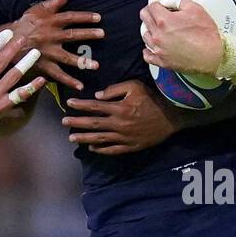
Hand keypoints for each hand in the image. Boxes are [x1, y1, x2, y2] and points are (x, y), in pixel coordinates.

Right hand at [0, 29, 44, 131]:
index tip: (9, 33)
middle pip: (0, 62)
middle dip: (13, 48)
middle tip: (23, 38)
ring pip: (13, 76)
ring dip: (26, 63)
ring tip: (36, 52)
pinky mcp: (2, 107)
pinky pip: (20, 95)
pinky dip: (32, 87)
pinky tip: (41, 79)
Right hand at [18, 0, 102, 91]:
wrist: (8, 41)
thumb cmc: (25, 23)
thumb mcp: (37, 9)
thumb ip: (53, 2)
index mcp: (50, 22)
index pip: (70, 17)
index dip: (84, 17)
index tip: (99, 18)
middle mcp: (50, 36)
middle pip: (71, 35)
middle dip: (88, 34)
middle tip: (102, 34)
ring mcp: (48, 52)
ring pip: (67, 57)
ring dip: (81, 61)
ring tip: (96, 65)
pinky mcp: (44, 65)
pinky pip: (58, 74)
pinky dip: (68, 81)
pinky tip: (80, 86)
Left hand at [61, 79, 178, 154]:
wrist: (171, 117)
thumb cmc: (153, 98)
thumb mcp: (135, 86)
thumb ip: (115, 89)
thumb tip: (97, 95)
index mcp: (119, 108)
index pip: (94, 107)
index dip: (80, 105)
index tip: (69, 104)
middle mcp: (119, 124)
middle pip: (93, 124)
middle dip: (77, 123)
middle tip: (64, 122)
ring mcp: (124, 137)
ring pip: (100, 139)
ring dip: (84, 138)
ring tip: (72, 138)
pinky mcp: (131, 146)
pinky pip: (113, 150)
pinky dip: (101, 149)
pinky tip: (92, 147)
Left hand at [140, 0, 222, 74]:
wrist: (212, 56)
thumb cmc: (206, 36)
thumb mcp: (196, 9)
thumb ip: (179, 0)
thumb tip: (171, 0)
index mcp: (164, 21)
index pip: (152, 5)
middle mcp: (158, 35)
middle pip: (144, 18)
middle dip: (149, 11)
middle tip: (155, 10)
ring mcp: (159, 49)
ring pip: (145, 35)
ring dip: (149, 28)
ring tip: (155, 27)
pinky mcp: (162, 61)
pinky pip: (147, 55)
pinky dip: (148, 49)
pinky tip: (151, 46)